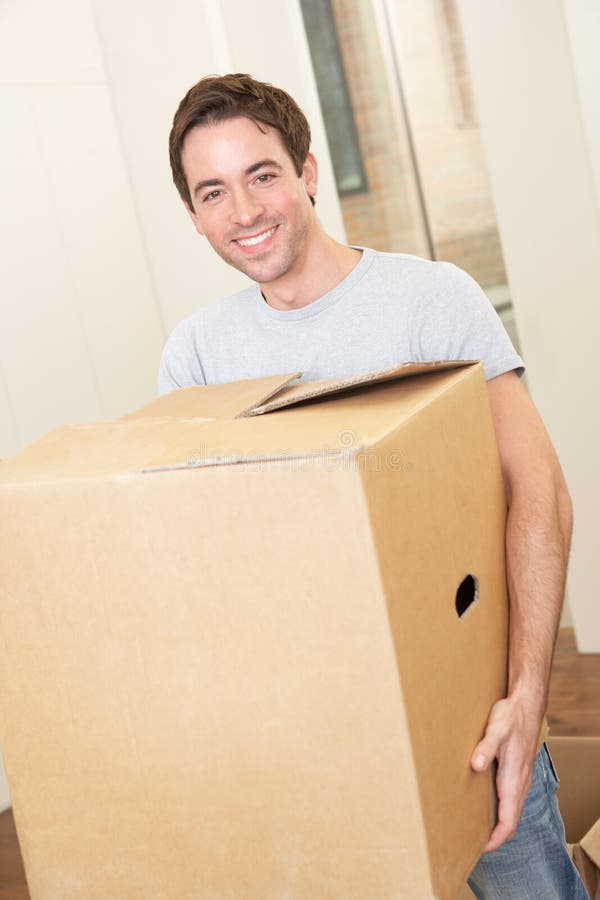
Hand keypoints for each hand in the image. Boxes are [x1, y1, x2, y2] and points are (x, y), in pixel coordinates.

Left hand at [470, 693, 541, 852]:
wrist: (527, 705)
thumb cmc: (511, 717)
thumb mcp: (496, 729)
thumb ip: (485, 747)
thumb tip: (475, 765)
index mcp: (514, 780)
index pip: (508, 822)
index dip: (496, 839)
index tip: (481, 849)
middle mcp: (520, 783)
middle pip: (511, 821)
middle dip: (495, 837)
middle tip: (473, 844)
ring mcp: (521, 778)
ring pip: (512, 810)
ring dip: (499, 824)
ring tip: (477, 829)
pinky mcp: (518, 771)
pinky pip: (512, 799)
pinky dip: (501, 810)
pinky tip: (486, 804)